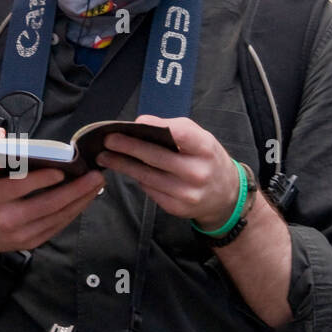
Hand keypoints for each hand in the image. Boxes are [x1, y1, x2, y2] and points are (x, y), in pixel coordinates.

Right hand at [0, 127, 104, 261]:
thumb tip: (0, 136)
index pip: (20, 188)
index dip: (42, 179)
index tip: (61, 170)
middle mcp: (6, 218)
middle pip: (47, 204)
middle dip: (75, 190)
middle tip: (94, 175)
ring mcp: (20, 233)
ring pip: (56, 217)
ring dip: (80, 201)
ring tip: (95, 185)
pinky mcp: (30, 241)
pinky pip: (56, 227)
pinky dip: (72, 213)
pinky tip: (84, 200)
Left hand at [96, 114, 239, 228]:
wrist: (226, 196)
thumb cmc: (207, 160)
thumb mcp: (201, 140)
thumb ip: (175, 129)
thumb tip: (141, 124)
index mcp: (205, 149)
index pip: (180, 134)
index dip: (155, 127)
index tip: (134, 123)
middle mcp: (197, 172)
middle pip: (156, 157)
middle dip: (128, 147)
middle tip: (107, 140)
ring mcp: (187, 193)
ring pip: (147, 176)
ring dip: (123, 165)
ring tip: (105, 156)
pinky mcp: (177, 208)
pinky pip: (150, 190)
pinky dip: (137, 178)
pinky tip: (126, 170)